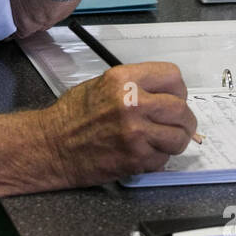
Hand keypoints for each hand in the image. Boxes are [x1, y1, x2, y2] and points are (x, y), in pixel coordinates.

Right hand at [42, 62, 196, 184]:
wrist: (52, 146)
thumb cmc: (72, 116)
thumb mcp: (102, 85)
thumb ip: (136, 86)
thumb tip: (167, 96)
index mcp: (124, 80)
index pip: (173, 77)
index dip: (178, 90)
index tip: (175, 99)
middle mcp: (132, 103)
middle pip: (181, 109)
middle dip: (184, 120)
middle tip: (177, 125)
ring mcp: (135, 132)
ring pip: (179, 137)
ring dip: (175, 141)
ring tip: (163, 141)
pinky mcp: (134, 158)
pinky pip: (163, 158)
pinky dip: (158, 158)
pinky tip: (143, 153)